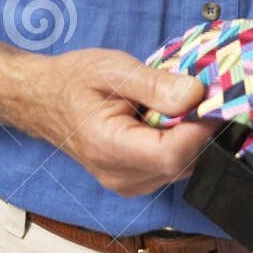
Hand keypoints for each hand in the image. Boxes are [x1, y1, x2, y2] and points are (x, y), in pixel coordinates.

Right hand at [32, 47, 218, 197]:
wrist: (44, 101)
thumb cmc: (75, 80)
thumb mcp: (113, 68)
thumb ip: (156, 84)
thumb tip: (197, 94)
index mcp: (109, 147)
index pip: (171, 154)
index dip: (199, 128)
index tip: (209, 99)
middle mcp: (120, 176)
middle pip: (182, 163)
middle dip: (198, 130)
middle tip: (196, 95)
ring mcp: (127, 185)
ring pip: (182, 168)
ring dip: (189, 137)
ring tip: (173, 105)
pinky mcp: (135, 182)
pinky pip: (171, 168)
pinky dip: (178, 145)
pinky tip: (165, 121)